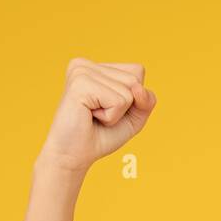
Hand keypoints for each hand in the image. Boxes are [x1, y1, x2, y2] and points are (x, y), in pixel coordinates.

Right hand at [37, 58, 156, 174]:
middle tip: (100, 116)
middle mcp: (85, 64)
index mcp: (95, 67)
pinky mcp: (80, 83)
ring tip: (94, 116)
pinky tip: (90, 116)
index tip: (109, 109)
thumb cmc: (101, 136)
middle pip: (135, 80)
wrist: (74, 156)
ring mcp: (81, 71)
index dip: (134, 98)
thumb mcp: (134, 117)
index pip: (137, 71)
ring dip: (117, 113)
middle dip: (126, 107)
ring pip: (129, 91)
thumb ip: (147, 100)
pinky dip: (111, 117)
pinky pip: (119, 101)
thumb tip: (137, 88)